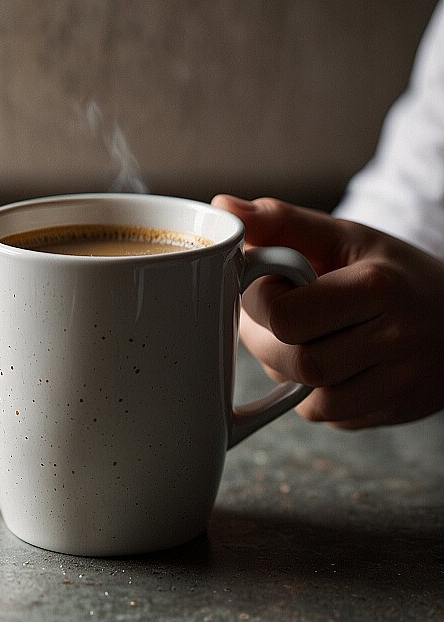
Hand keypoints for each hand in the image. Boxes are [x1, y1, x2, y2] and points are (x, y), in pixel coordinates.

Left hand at [212, 195, 443, 428]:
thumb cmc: (388, 271)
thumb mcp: (343, 236)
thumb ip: (281, 222)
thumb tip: (221, 206)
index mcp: (376, 288)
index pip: (285, 317)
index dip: (260, 304)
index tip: (268, 287)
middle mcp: (395, 339)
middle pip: (295, 361)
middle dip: (267, 342)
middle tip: (276, 318)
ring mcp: (399, 382)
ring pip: (309, 397)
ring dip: (288, 371)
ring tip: (304, 339)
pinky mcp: (394, 412)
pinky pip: (328, 415)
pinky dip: (313, 394)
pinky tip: (328, 364)